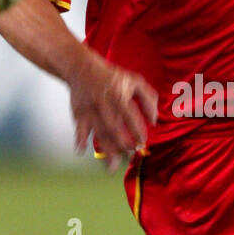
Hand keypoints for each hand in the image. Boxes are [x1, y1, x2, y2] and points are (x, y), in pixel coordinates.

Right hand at [67, 46, 158, 169]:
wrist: (81, 67)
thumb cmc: (112, 76)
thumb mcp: (134, 81)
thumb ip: (148, 98)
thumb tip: (154, 120)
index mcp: (118, 95)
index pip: (130, 116)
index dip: (137, 130)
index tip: (143, 142)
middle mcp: (103, 103)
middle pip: (113, 129)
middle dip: (122, 145)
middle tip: (130, 156)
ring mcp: (89, 109)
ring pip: (98, 133)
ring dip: (105, 150)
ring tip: (112, 168)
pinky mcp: (79, 113)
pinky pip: (79, 128)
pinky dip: (79, 140)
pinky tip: (81, 151)